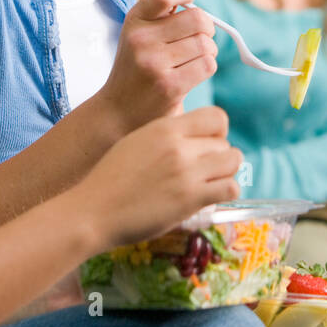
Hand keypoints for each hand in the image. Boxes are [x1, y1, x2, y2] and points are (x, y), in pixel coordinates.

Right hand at [78, 106, 242, 249]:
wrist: (93, 210)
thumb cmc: (110, 178)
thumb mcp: (136, 141)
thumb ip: (165, 135)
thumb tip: (190, 135)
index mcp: (165, 128)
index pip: (216, 117)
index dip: (218, 132)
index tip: (208, 144)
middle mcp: (179, 146)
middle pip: (224, 142)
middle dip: (218, 156)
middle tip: (204, 171)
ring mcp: (186, 172)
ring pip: (233, 161)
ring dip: (226, 172)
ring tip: (211, 182)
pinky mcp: (190, 199)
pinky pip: (231, 188)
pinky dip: (226, 192)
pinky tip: (210, 196)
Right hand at [94, 0, 217, 129]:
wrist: (118, 112)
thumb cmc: (134, 67)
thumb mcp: (137, 32)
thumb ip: (156, 5)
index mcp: (134, 20)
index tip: (189, 0)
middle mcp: (141, 39)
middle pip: (198, 18)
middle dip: (206, 27)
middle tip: (199, 36)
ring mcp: (154, 63)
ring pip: (206, 44)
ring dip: (207, 51)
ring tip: (193, 58)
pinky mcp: (169, 86)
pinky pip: (207, 65)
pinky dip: (206, 66)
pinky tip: (192, 72)